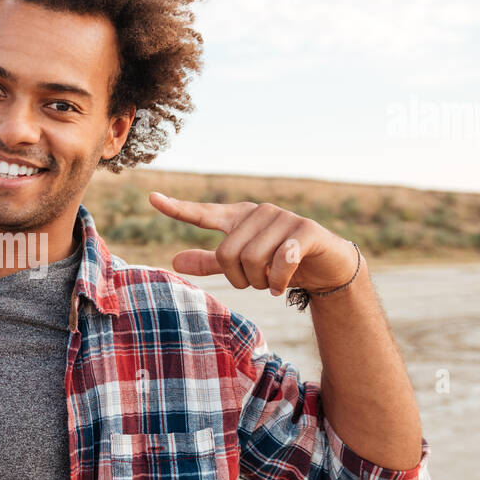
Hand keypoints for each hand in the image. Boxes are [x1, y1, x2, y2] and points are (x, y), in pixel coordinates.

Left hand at [149, 192, 359, 295]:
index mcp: (240, 219)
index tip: (151, 198)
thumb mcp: (242, 265)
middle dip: (241, 278)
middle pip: (227, 254)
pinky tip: (287, 282)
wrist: (328, 268)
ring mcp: (283, 219)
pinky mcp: (306, 231)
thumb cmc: (282, 263)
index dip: (178, 208)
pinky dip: (281, 279)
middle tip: (259, 280)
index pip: (204, 214)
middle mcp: (259, 213)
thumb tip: (173, 262)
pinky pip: (281, 260)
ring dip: (263, 281)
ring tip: (276, 279)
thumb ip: (210, 263)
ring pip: (253, 260)